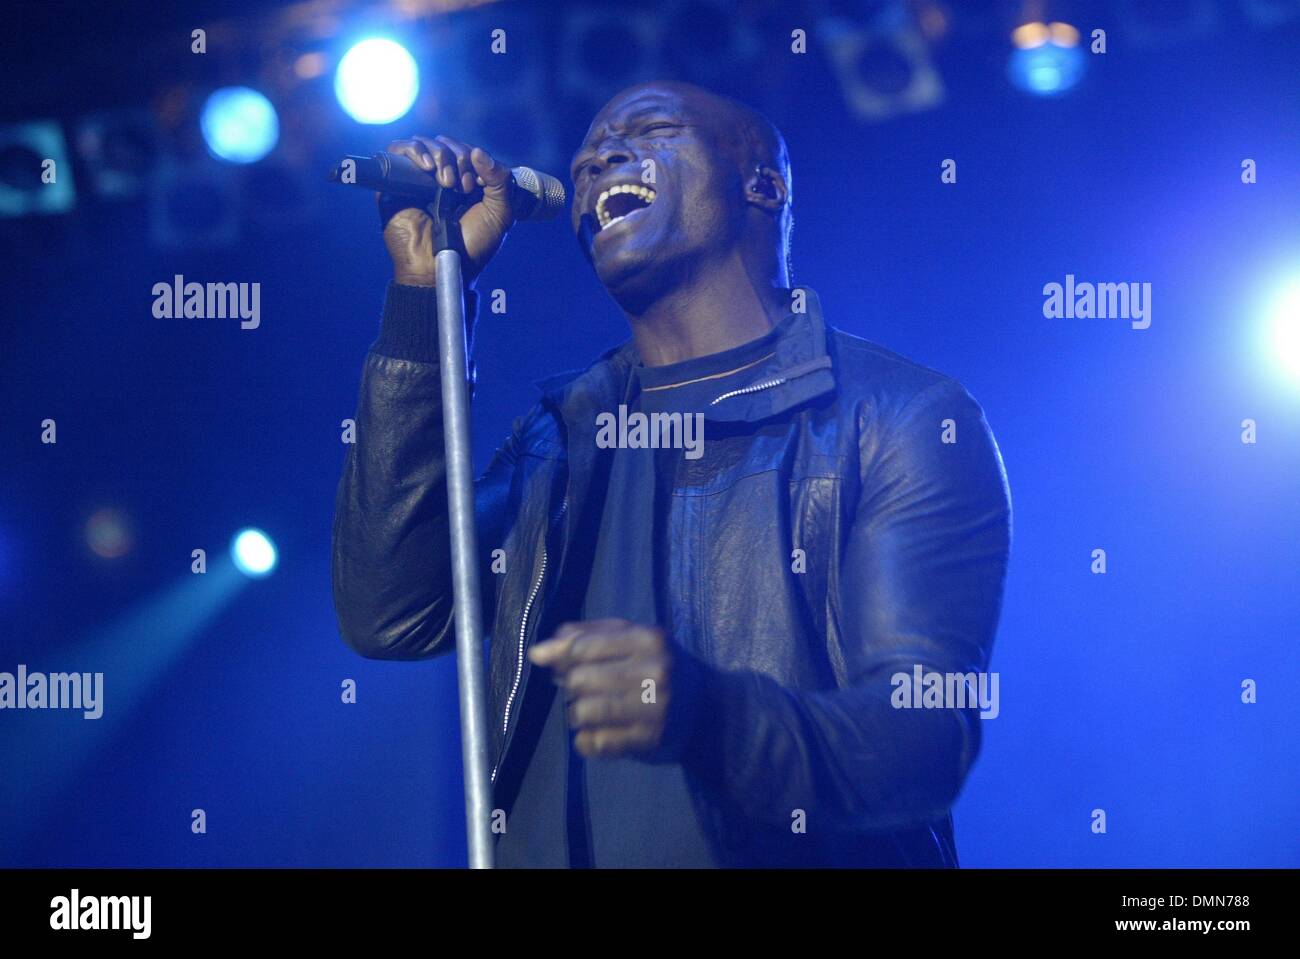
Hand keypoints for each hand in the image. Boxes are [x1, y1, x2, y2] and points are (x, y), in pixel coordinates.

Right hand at [378, 135, 515, 287]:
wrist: (441, 267)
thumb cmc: (472, 246)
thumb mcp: (500, 213)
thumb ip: (500, 180)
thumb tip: (477, 150)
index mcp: (465, 182)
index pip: (466, 150)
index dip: (473, 158)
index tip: (477, 184)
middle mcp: (440, 178)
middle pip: (445, 144)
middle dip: (458, 157)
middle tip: (462, 186)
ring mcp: (417, 180)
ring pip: (423, 144)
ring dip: (439, 154)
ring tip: (446, 181)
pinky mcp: (395, 183)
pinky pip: (398, 151)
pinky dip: (414, 150)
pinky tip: (428, 167)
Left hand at [528, 619, 678, 759]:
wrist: (711, 710)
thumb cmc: (663, 667)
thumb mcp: (635, 639)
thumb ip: (590, 636)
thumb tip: (541, 650)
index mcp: (649, 639)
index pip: (582, 647)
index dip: (558, 656)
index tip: (551, 663)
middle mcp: (654, 673)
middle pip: (578, 680)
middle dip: (569, 686)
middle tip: (579, 688)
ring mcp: (653, 710)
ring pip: (582, 712)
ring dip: (577, 713)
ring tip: (591, 711)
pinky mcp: (648, 742)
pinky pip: (593, 743)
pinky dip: (586, 739)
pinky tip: (601, 732)